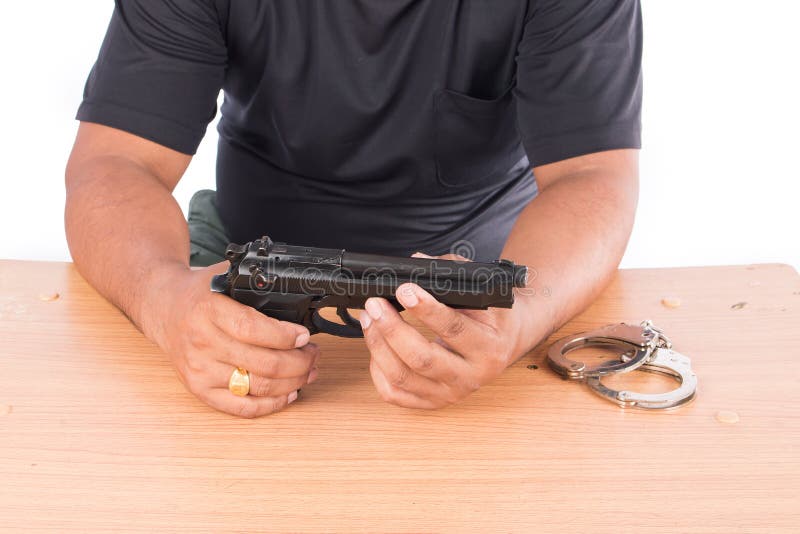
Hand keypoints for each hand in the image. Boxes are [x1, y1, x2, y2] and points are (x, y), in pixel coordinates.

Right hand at [142, 262, 319, 417]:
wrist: (164, 308)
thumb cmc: (200, 293)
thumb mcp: (224, 276)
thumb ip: (256, 285)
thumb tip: (298, 299)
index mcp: (209, 310)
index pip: (254, 330)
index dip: (286, 337)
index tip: (305, 336)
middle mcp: (202, 342)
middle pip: (264, 363)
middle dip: (300, 362)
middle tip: (313, 354)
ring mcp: (200, 370)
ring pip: (259, 386)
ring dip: (294, 382)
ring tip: (308, 371)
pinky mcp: (199, 389)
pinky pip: (242, 407)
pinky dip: (272, 404)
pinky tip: (289, 393)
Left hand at [359, 254, 531, 408]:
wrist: (504, 343)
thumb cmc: (490, 315)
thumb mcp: (482, 289)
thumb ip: (451, 273)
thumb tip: (416, 262)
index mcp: (489, 348)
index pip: (454, 330)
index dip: (426, 310)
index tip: (404, 289)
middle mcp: (471, 377)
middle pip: (422, 359)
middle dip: (392, 329)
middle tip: (375, 304)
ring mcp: (449, 394)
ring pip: (402, 377)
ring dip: (378, 345)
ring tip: (369, 318)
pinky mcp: (431, 402)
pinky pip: (393, 393)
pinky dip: (377, 369)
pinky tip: (376, 346)